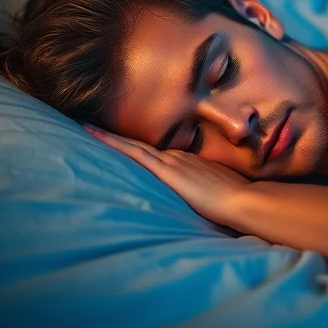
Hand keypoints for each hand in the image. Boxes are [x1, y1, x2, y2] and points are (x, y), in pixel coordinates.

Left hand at [85, 124, 249, 225]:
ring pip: (134, 146)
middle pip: (141, 147)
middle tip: (90, 127)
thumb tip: (200, 199)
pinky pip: (133, 152)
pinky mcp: (166, 170)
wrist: (241, 199)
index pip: (155, 155)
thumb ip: (203, 190)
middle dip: (116, 138)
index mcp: (188, 163)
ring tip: (86, 128)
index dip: (135, 147)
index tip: (119, 141)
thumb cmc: (234, 201)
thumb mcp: (216, 191)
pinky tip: (94, 134)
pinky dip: (113, 142)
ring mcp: (171, 161)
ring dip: (109, 138)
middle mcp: (177, 157)